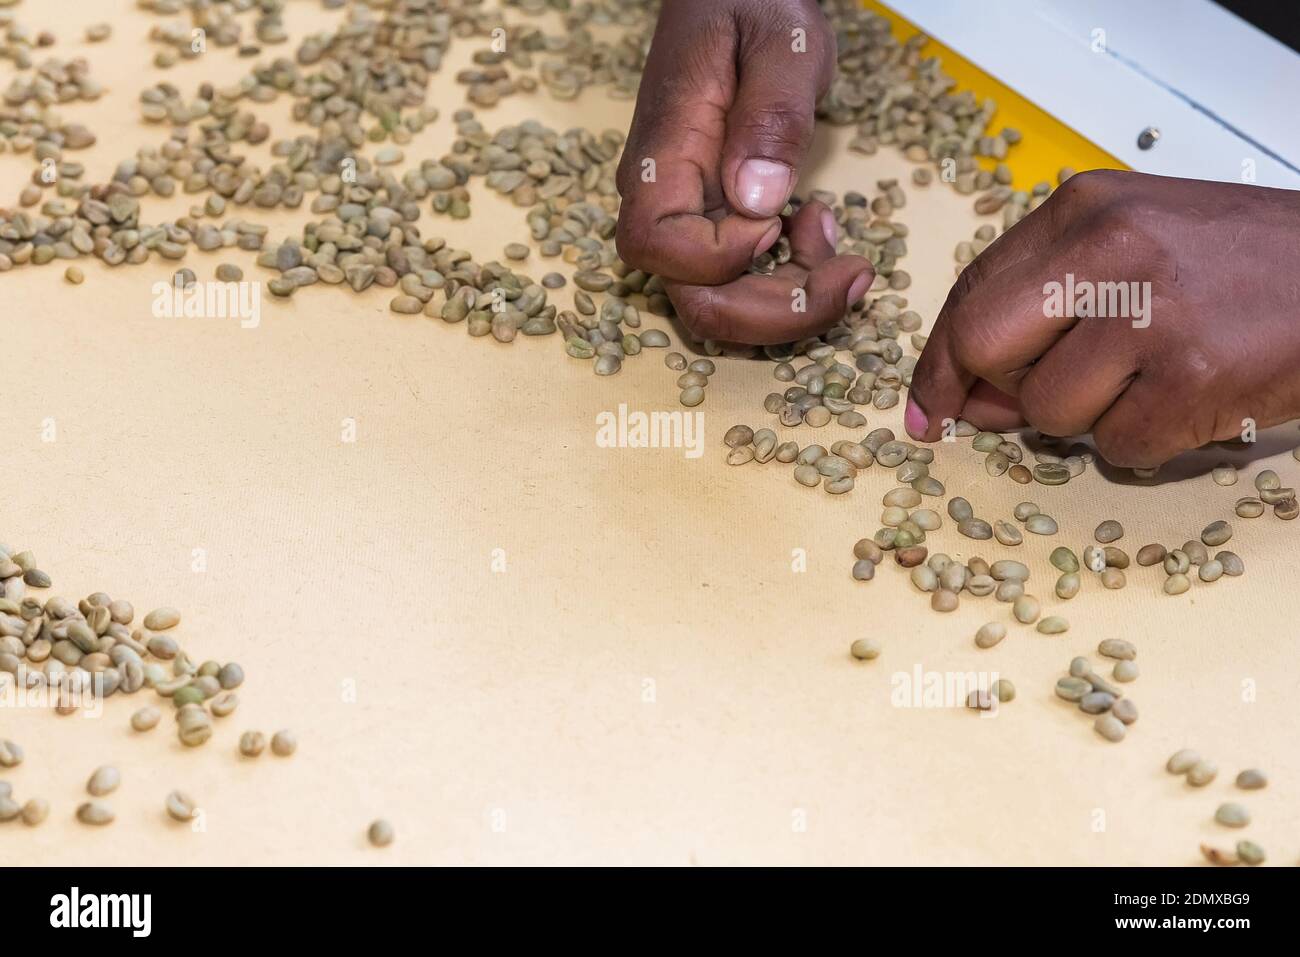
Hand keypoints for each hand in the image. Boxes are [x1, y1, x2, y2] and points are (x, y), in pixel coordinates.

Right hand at [615, 0, 872, 344]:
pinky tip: (818, 229)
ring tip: (840, 246)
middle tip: (853, 274)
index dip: (723, 257)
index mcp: (664, 155)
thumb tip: (757, 200)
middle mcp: (665, 201)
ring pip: (722, 305)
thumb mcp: (781, 41)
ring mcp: (689, 220)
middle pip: (696, 301)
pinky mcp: (717, 225)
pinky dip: (791, 282)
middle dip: (777, 312)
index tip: (780, 221)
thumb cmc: (752, 4)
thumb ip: (772, 115)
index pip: (660, 247)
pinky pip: (742, 283)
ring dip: (791, 302)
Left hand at [904, 170, 1299, 467]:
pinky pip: (1118, 446)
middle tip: (1022, 405)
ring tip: (1151, 376)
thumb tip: (969, 395)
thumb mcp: (1133, 242)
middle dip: (994, 390)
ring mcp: (1152, 315)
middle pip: (983, 346)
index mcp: (1084, 209)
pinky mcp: (1194, 379)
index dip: (939, 361)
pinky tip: (1189, 398)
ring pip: (1048, 411)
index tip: (927, 405)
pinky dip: (1146, 440)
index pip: (971, 293)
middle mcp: (1110, 251)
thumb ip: (1044, 302)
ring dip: (1088, 418)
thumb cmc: (1241, 264)